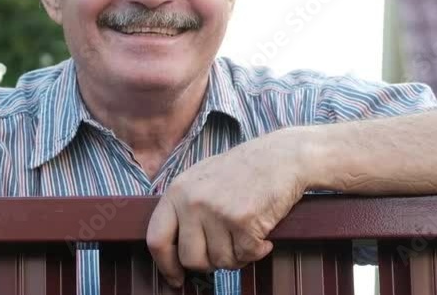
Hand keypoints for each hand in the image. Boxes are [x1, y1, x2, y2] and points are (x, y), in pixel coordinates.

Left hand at [146, 128, 309, 286]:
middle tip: (226, 249)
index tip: (176, 278)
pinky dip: (258, 251)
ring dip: (237, 255)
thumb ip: (182, 210)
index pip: (157, 240)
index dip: (166, 266)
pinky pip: (246, 256)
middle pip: (190, 259)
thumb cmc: (242, 170)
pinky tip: (263, 234)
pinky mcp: (243, 220)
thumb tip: (171, 253)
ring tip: (246, 233)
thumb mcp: (200, 180)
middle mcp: (193, 201)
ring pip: (221, 261)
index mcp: (177, 191)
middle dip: (210, 263)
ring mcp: (217, 211)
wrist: (280, 157)